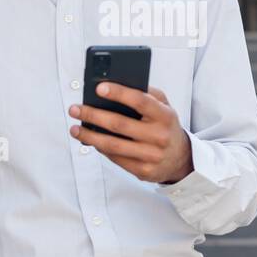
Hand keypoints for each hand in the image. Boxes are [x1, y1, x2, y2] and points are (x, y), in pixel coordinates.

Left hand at [69, 83, 193, 183]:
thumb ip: (146, 93)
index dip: (118, 93)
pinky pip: (115, 158)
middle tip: (75, 109)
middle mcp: (159, 136)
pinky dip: (100, 148)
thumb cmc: (166, 126)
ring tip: (75, 129)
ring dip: (89, 136)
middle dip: (93, 115)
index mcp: (165, 116)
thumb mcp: (164, 106)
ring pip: (112, 145)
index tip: (98, 88)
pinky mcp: (143, 171)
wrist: (181, 159)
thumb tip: (116, 85)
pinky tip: (90, 141)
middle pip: (119, 124)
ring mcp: (151, 156)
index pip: (140, 101)